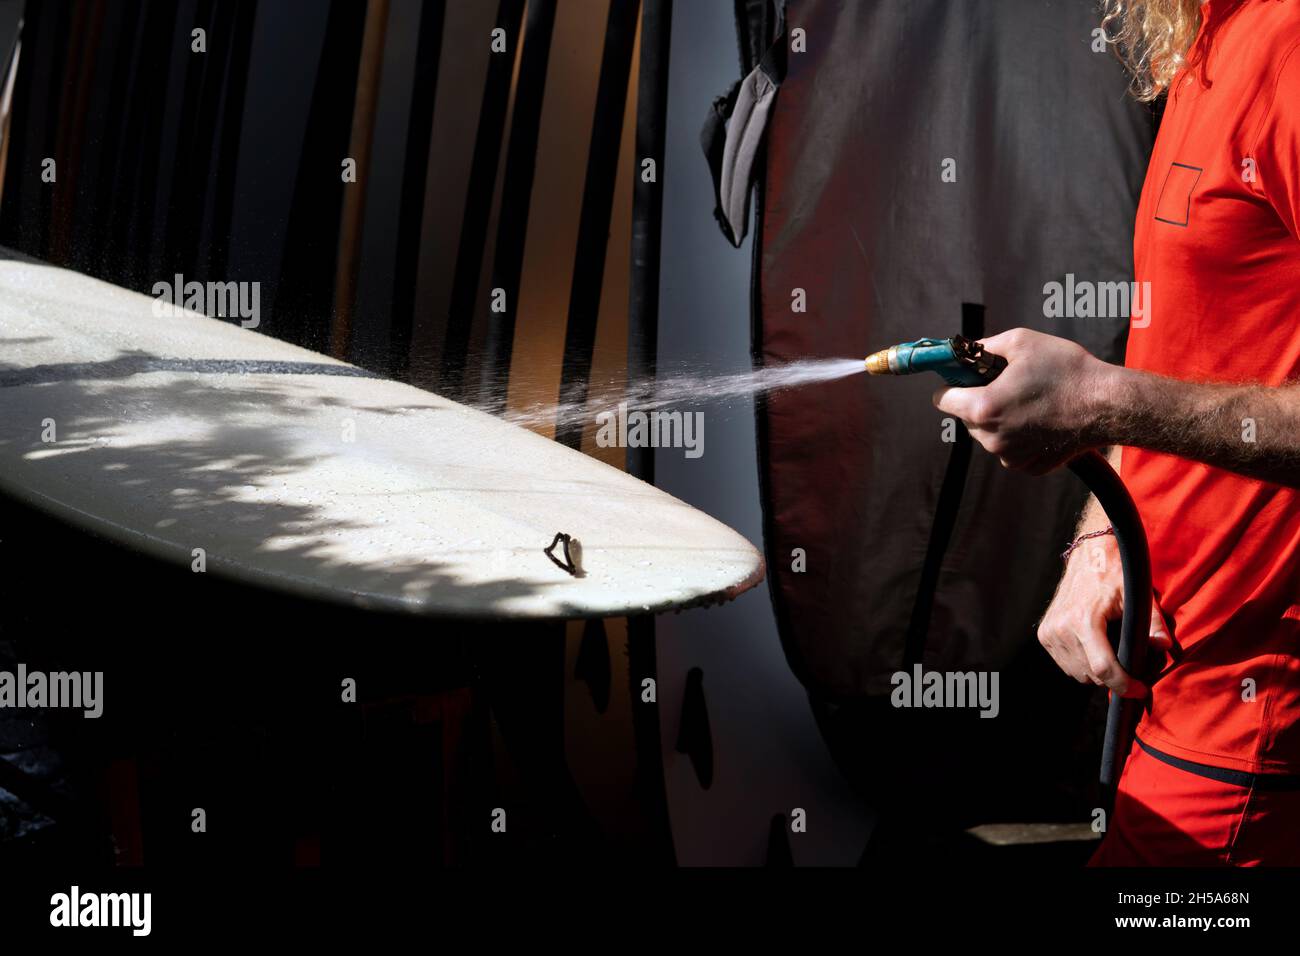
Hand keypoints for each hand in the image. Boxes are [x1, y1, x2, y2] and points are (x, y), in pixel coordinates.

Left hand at [933, 328, 1113, 473]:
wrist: (1108, 404)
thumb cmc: (1066, 369)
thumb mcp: (1021, 342)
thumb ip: (984, 347)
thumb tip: (966, 353)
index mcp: (982, 408)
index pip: (942, 399)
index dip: (953, 384)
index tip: (967, 377)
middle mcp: (990, 439)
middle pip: (966, 418)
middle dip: (980, 401)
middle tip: (1008, 385)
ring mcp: (1009, 457)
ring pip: (989, 434)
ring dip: (1000, 419)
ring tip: (1030, 401)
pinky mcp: (1028, 467)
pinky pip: (1011, 449)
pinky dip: (1019, 436)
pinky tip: (1042, 420)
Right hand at [1037, 534, 1169, 697]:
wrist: (1089, 554)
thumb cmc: (1116, 573)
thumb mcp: (1138, 594)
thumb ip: (1153, 622)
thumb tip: (1164, 647)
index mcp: (1084, 620)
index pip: (1103, 668)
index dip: (1124, 685)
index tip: (1141, 691)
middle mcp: (1062, 628)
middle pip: (1092, 675)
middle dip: (1114, 676)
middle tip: (1131, 664)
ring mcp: (1050, 633)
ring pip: (1078, 674)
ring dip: (1097, 672)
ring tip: (1111, 651)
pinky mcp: (1045, 635)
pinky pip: (1067, 665)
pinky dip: (1082, 664)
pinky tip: (1094, 647)